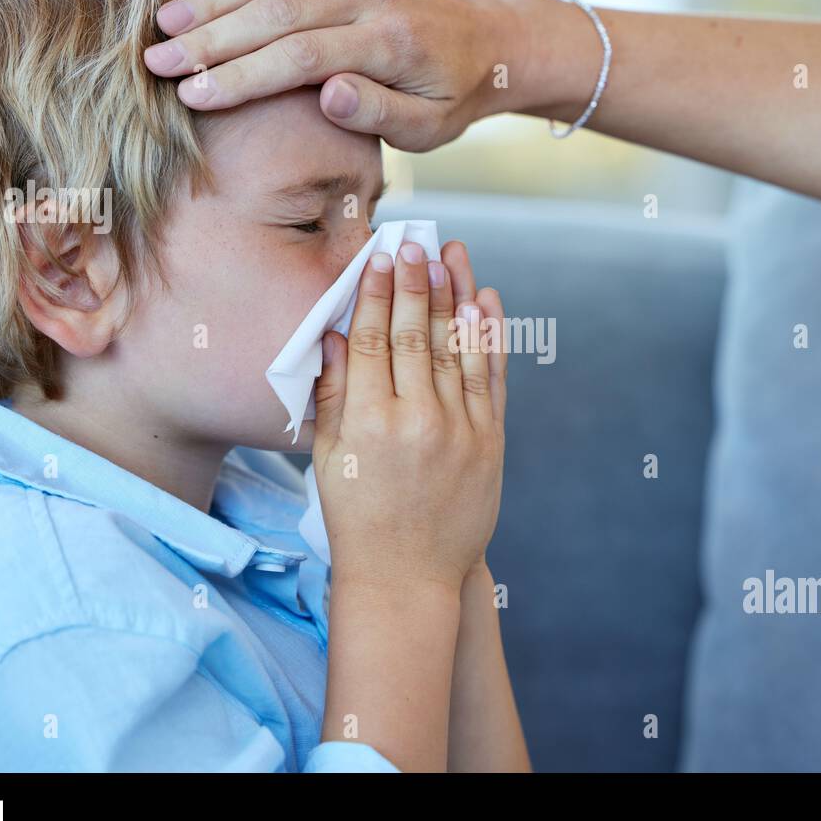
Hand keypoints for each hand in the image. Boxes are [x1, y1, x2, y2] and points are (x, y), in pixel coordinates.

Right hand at [143, 0, 525, 150]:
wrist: (490, 38)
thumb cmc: (453, 95)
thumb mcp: (430, 126)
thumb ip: (379, 113)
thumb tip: (327, 96)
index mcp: (388, 42)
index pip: (300, 58)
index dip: (241, 77)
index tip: (192, 96)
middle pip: (274, 12)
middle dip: (209, 37)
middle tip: (154, 61)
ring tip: (162, 22)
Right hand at [311, 240, 506, 592]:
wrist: (407, 577)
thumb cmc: (358, 517)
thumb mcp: (329, 457)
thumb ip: (332, 394)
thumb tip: (333, 334)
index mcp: (366, 421)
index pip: (370, 340)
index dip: (376, 293)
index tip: (381, 258)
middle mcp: (414, 420)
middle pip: (414, 335)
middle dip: (416, 283)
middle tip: (416, 243)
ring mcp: (458, 430)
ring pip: (456, 348)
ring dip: (455, 296)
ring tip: (452, 256)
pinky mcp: (490, 443)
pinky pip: (490, 379)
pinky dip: (489, 338)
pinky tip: (485, 303)